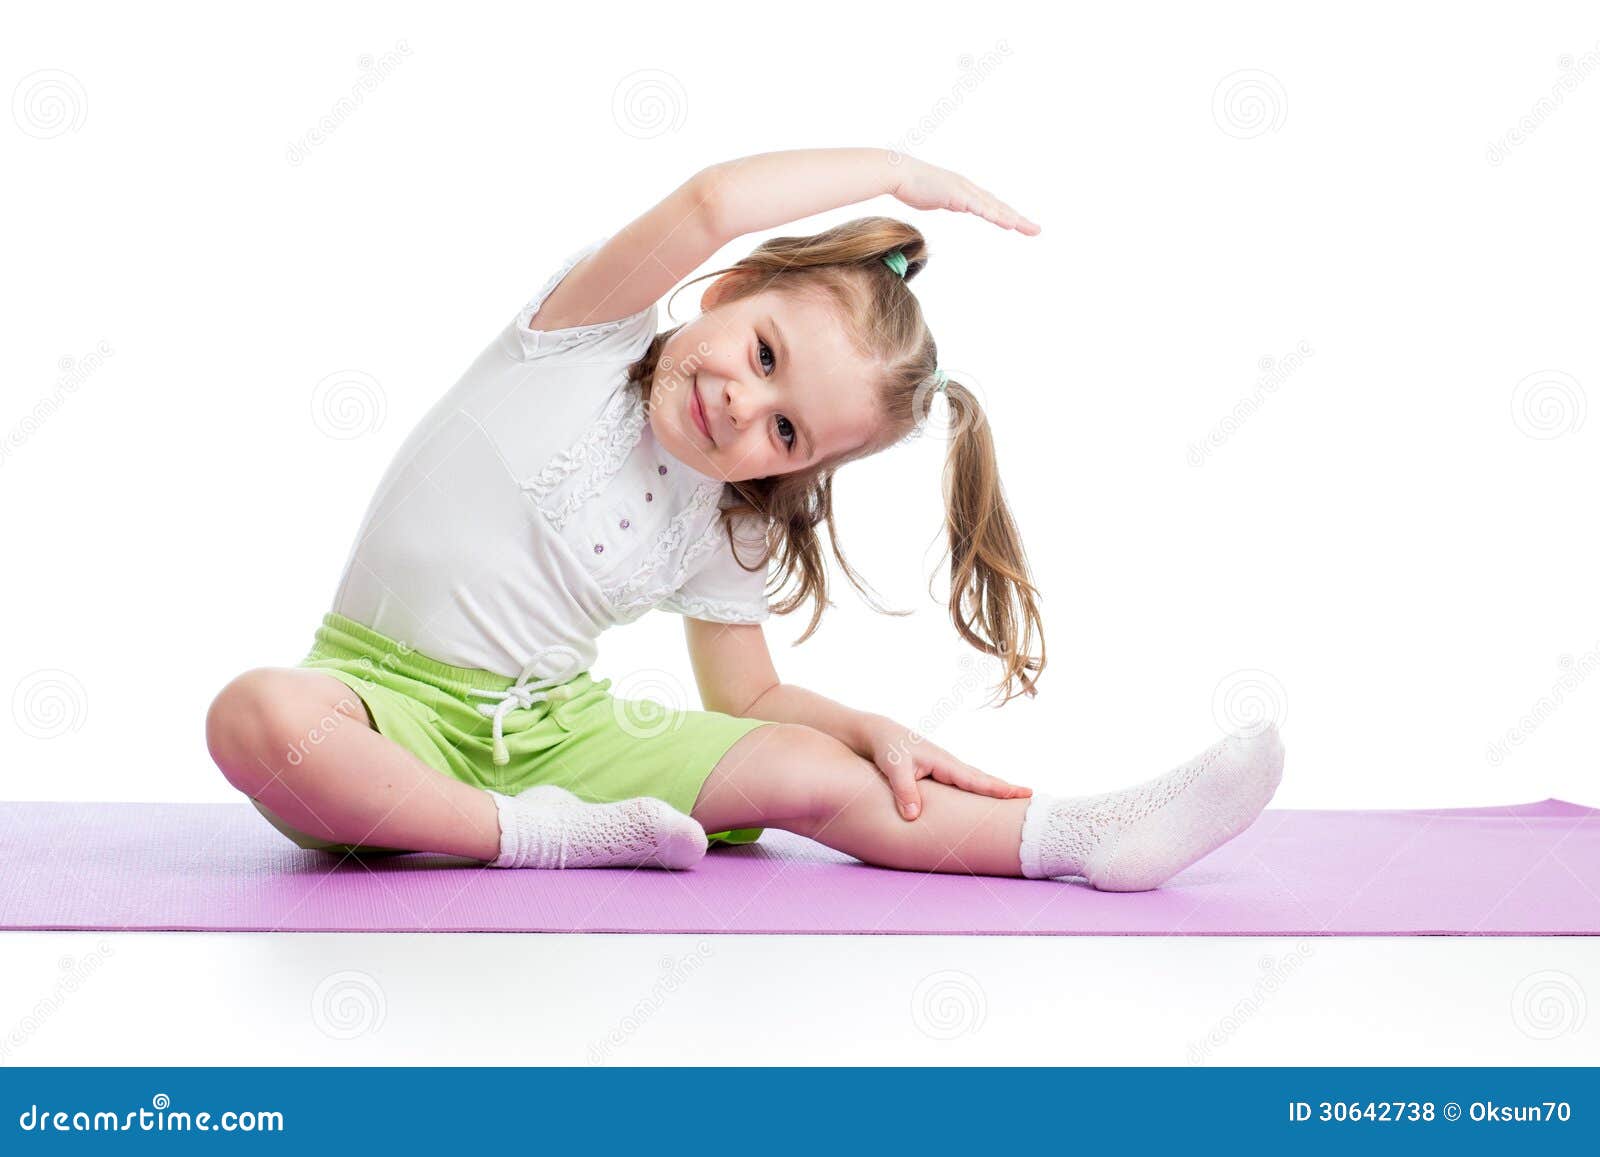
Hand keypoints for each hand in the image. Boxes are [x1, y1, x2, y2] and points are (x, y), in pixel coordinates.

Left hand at [860, 714, 1033, 820]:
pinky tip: (984, 802)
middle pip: (983, 780)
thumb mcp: (893, 767)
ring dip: (994, 791)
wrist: (877, 733)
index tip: (1024, 794)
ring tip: (1017, 802)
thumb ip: (904, 791)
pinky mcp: (938, 774)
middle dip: (1006, 790)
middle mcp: (949, 765)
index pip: (977, 780)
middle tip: (1033, 798)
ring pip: (975, 783)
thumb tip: (913, 817)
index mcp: (944, 762)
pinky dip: (978, 792)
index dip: (1000, 789)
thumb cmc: (887, 747)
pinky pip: (963, 786)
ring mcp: (945, 770)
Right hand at [890, 158, 1040, 234]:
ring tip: (1030, 230)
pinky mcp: (959, 195)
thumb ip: (949, 201)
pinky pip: (982, 208)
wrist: (900, 174)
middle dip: (1018, 219)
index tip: (1019, 225)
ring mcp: (965, 191)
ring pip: (995, 208)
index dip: (1006, 215)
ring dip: (1014, 219)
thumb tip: (957, 204)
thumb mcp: (936, 198)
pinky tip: (1009, 223)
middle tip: (1036, 230)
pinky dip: (997, 216)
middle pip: (999, 206)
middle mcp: (969, 189)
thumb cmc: (912, 185)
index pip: (991, 205)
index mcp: (965, 191)